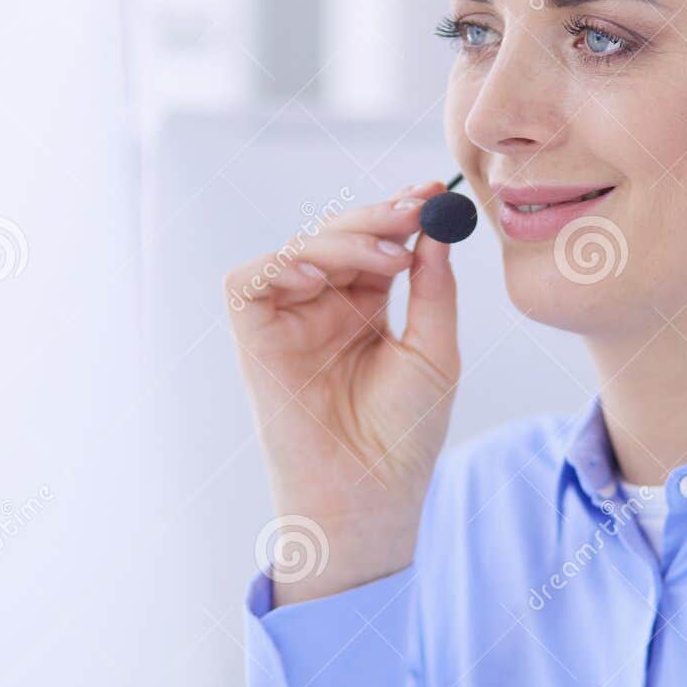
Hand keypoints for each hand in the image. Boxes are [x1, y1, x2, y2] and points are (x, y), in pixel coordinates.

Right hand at [224, 180, 459, 602]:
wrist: (370, 494)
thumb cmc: (403, 436)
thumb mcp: (434, 354)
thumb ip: (433, 291)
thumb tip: (437, 230)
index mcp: (364, 309)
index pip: (375, 244)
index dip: (398, 215)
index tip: (430, 192)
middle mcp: (323, 309)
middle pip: (336, 236)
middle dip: (374, 217)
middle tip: (411, 211)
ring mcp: (287, 322)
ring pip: (298, 249)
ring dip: (341, 241)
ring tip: (387, 259)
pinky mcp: (253, 339)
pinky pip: (249, 281)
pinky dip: (279, 266)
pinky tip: (318, 278)